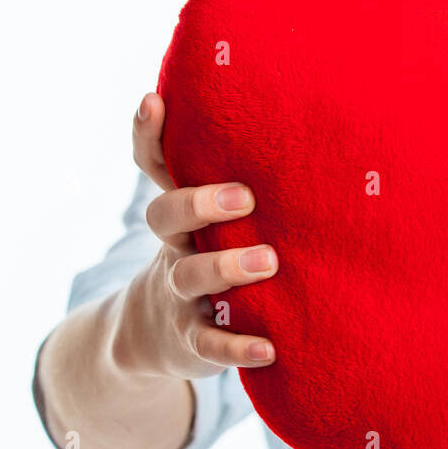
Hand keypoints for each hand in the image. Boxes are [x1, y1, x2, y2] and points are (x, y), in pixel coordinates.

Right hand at [108, 91, 281, 380]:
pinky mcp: (192, 338)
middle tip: (245, 197)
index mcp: (182, 212)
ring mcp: (179, 294)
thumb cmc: (205, 256)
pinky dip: (238, 346)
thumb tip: (300, 123)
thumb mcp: (211, 222)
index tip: (153, 100)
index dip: (148, 134)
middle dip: (201, 203)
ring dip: (227, 267)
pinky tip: (269, 348)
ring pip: (191, 276)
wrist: (157, 335)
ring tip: (269, 261)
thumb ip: (236, 183)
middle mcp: (174, 247)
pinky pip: (210, 342)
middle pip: (166, 216)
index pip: (154, 166)